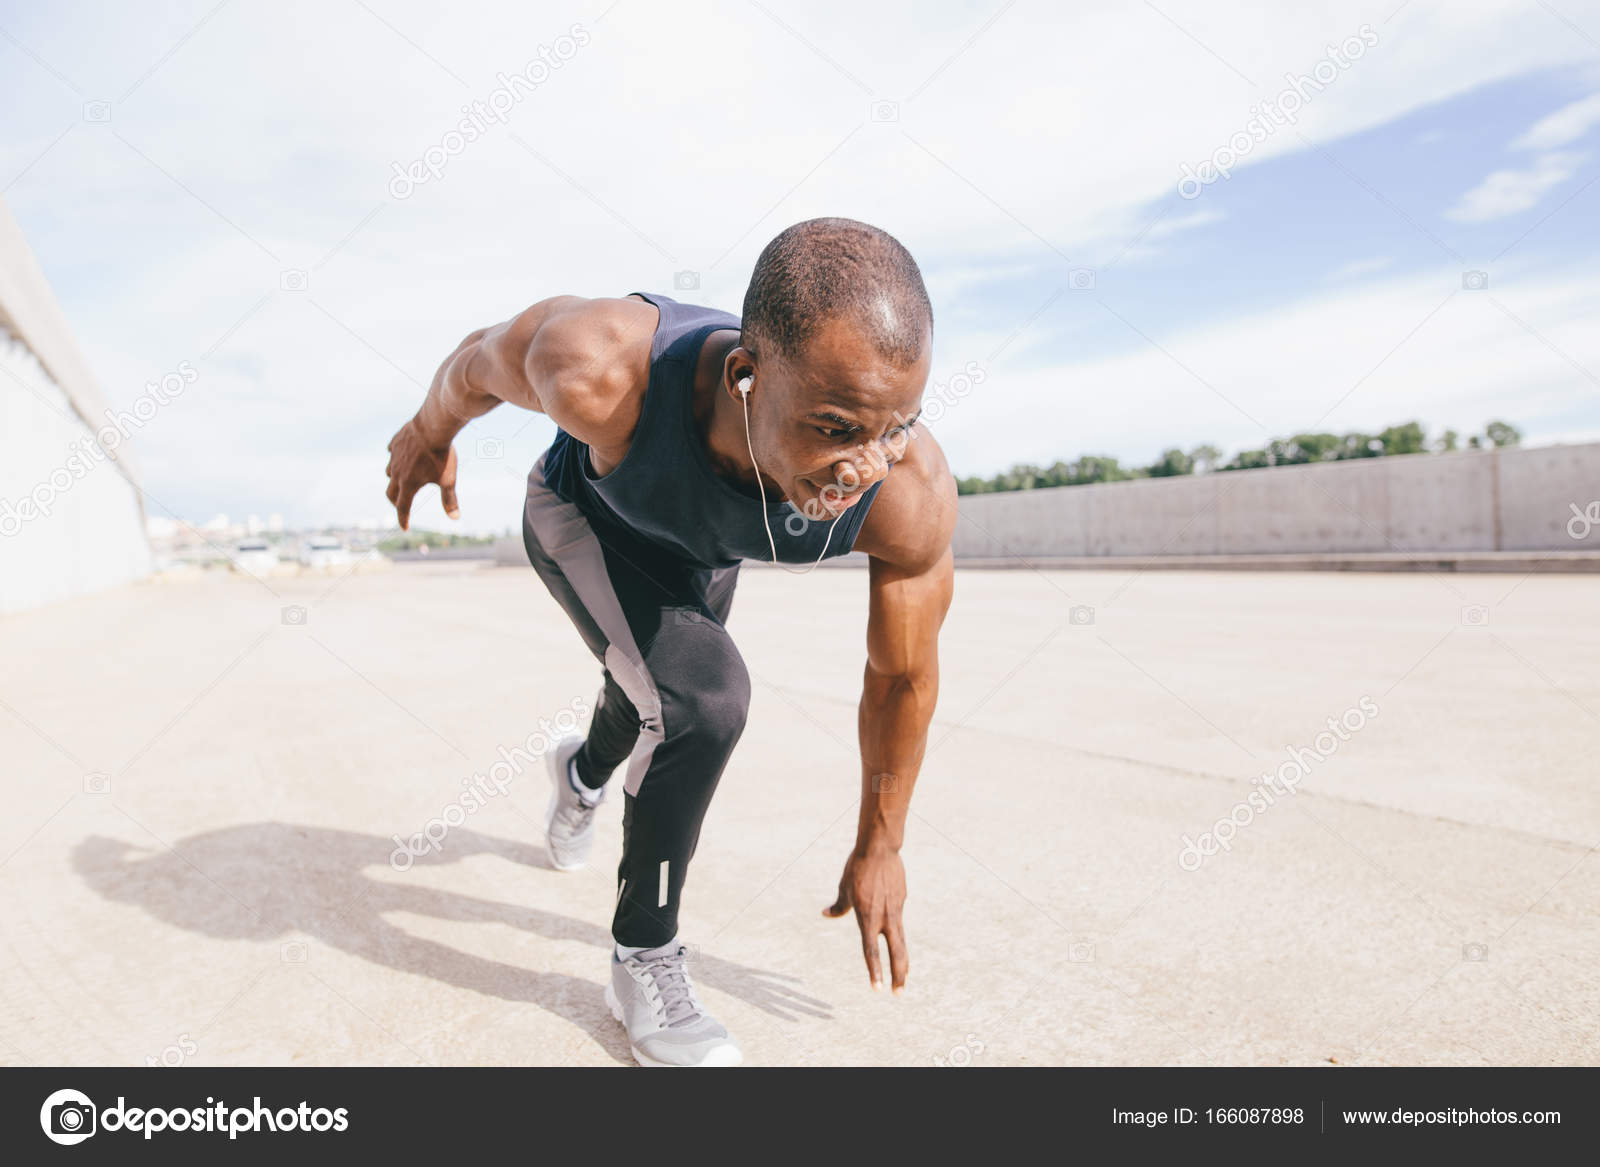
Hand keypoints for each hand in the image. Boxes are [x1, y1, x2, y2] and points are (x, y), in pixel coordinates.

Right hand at [385, 417, 458, 529]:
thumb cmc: (442, 456)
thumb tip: (455, 518)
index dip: (403, 519)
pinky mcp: (395, 443)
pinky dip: (395, 458)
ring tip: (402, 480)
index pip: (402, 508)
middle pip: (390, 493)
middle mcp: (397, 472)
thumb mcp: (448, 480)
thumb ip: (449, 500)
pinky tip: (401, 457)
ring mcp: (394, 457)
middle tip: (401, 506)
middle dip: (395, 502)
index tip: (405, 527)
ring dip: (393, 480)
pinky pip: (391, 453)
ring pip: (388, 472)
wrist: (433, 427)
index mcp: (408, 484)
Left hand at [823, 847, 907, 992]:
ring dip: (902, 960)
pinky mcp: (902, 898)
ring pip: (901, 939)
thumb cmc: (857, 868)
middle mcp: (885, 917)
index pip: (870, 950)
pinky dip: (893, 921)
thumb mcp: (844, 888)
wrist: (880, 848)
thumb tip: (826, 914)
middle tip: (898, 994)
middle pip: (896, 952)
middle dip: (898, 975)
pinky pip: (896, 915)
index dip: (874, 971)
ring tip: (903, 975)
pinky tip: (886, 906)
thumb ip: (839, 906)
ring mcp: (896, 908)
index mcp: (867, 917)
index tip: (877, 989)